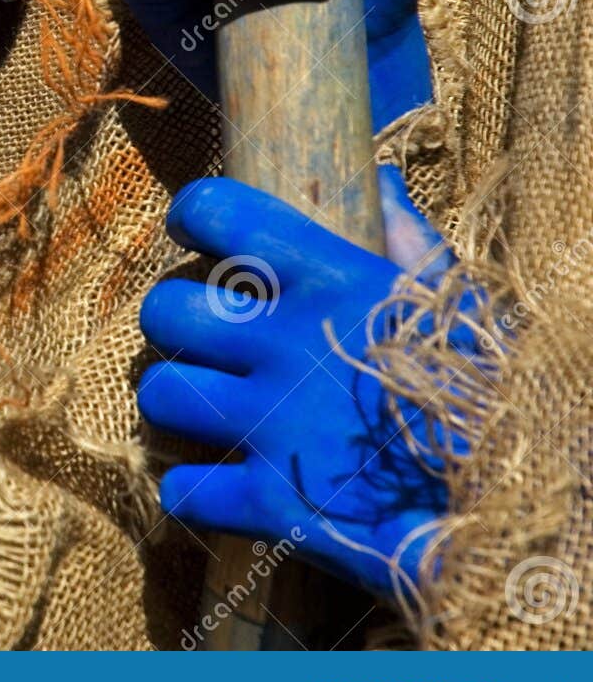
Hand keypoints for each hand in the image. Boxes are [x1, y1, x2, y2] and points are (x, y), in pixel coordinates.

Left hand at [137, 171, 463, 596]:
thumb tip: (380, 180)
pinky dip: (196, 494)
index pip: (217, 211)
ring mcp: (271, 424)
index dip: (195, 218)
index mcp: (331, 279)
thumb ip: (407, 241)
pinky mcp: (271, 501)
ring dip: (179, 405)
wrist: (522, 499)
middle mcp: (286, 344)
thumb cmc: (494, 390)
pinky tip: (224, 489)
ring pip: (160, 395)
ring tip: (213, 412)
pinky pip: (183, 490)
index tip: (198, 236)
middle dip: (176, 325)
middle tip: (208, 343)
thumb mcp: (459, 303)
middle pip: (164, 312)